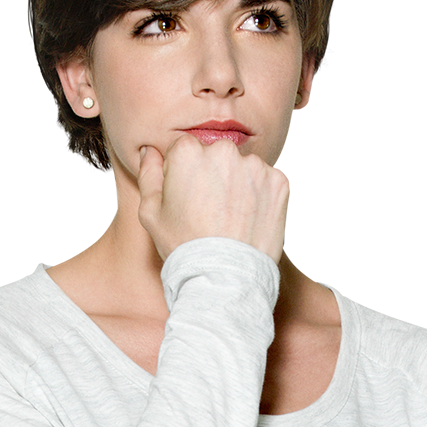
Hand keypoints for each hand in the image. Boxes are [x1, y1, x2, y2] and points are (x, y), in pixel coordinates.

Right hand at [137, 135, 289, 262]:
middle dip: (212, 174)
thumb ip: (148, 174)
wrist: (225, 277)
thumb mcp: (151, 213)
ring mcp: (254, 166)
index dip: (182, 174)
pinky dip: (259, 195)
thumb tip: (148, 151)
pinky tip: (247, 219)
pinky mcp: (278, 182)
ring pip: (242, 167)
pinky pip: (266, 181)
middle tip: (209, 210)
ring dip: (237, 184)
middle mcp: (223, 151)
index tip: (187, 198)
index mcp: (188, 152)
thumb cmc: (184, 246)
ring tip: (230, 217)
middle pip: (215, 155)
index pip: (184, 149)